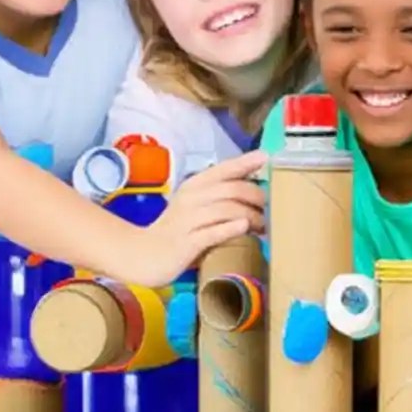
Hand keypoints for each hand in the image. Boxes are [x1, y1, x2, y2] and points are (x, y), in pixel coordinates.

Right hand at [134, 150, 266, 285]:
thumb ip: (218, 196)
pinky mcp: (187, 242)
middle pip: (231, 189)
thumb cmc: (176, 230)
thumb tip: (251, 191)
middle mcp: (191, 198)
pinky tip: (244, 227)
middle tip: (269, 209)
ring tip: (262, 225)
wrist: (143, 254)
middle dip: (256, 197)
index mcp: (194, 186)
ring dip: (251, 216)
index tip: (266, 157)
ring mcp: (189, 220)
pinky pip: (213, 232)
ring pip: (226, 209)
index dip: (246, 162)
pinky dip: (231, 227)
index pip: (223, 168)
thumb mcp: (195, 207)